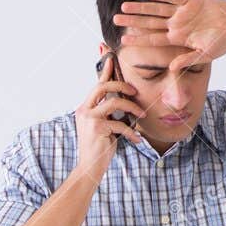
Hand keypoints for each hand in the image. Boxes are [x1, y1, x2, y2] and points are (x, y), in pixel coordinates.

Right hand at [74, 50, 143, 172]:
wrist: (89, 167)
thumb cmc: (98, 147)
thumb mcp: (104, 126)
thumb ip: (108, 113)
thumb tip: (122, 101)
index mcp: (85, 108)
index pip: (96, 84)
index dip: (105, 70)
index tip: (112, 58)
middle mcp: (84, 110)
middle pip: (103, 86)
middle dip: (121, 85)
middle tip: (135, 92)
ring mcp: (89, 118)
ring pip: (114, 101)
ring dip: (132, 107)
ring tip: (141, 116)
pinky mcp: (97, 128)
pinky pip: (120, 122)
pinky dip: (132, 132)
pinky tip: (137, 139)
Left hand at [113, 0, 225, 72]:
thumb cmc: (224, 42)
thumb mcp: (206, 54)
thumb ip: (188, 60)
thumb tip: (171, 68)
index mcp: (178, 39)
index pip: (153, 39)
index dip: (138, 39)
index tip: (123, 40)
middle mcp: (177, 25)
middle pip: (149, 23)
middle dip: (132, 21)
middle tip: (114, 19)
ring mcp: (183, 12)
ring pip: (157, 9)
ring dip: (141, 7)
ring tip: (124, 6)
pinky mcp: (193, 0)